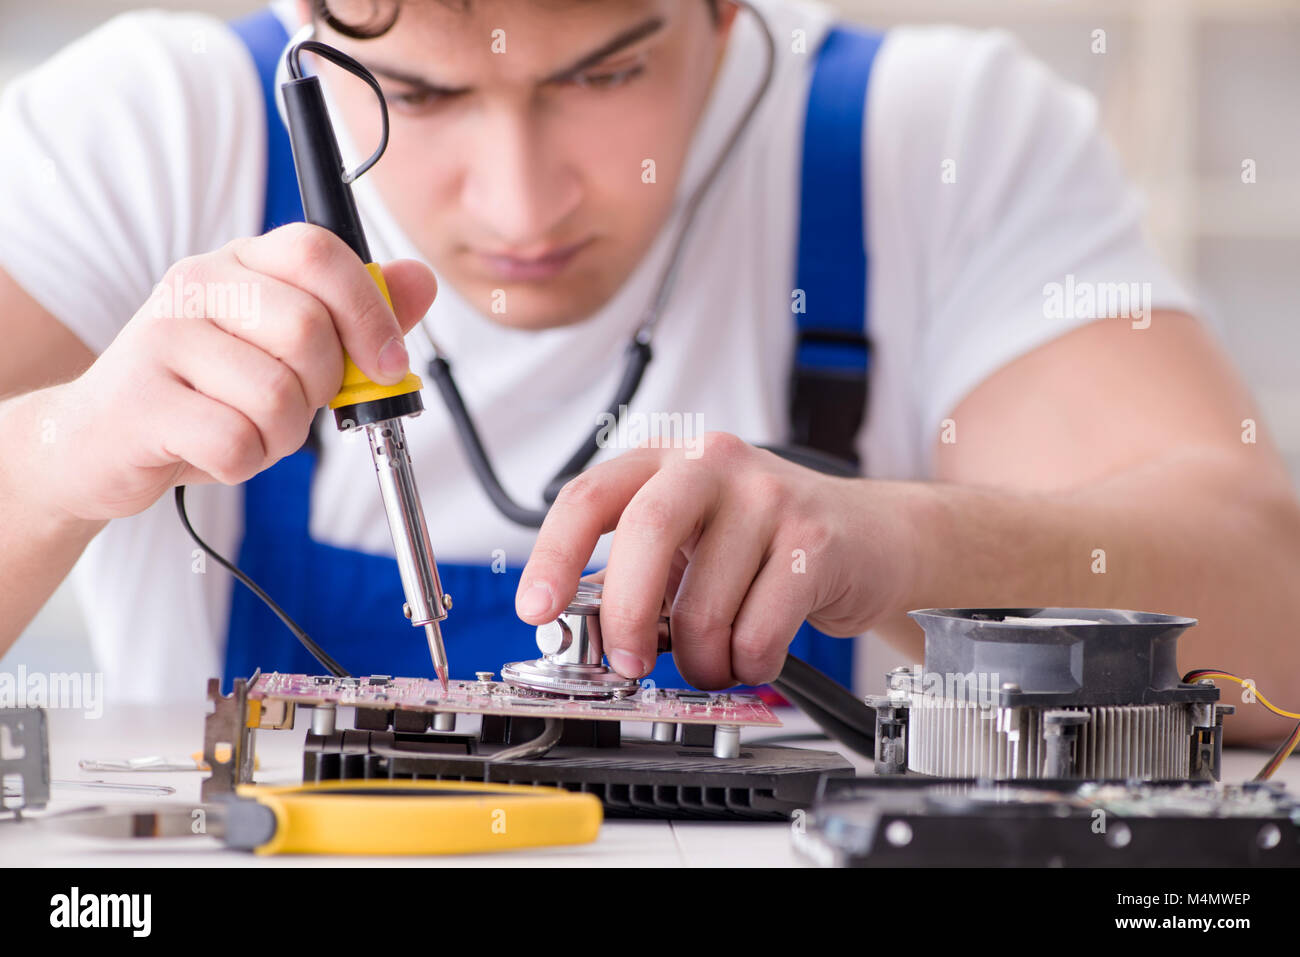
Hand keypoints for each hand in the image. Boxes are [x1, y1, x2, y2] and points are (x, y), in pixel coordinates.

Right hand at [29, 223, 436, 520]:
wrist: (95, 440)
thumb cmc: (204, 392)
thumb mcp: (283, 348)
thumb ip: (354, 316)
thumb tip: (420, 281)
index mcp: (239, 262)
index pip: (319, 252)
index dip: (370, 311)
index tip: (388, 363)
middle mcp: (195, 286)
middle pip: (308, 331)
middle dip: (322, 389)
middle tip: (294, 405)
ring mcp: (161, 340)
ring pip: (278, 396)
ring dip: (282, 435)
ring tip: (248, 429)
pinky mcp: (140, 402)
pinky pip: (238, 443)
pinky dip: (244, 463)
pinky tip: (214, 450)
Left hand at [515, 432, 919, 687]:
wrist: (874, 536)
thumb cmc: (767, 542)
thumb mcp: (693, 537)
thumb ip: (640, 571)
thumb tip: (585, 633)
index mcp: (665, 460)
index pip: (589, 496)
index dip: (554, 556)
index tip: (537, 610)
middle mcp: (713, 464)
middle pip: (644, 536)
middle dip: (623, 618)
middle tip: (626, 665)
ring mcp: (769, 497)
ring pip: (703, 604)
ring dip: (700, 661)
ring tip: (714, 661)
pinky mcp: (816, 541)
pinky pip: (758, 631)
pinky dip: (749, 664)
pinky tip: (757, 653)